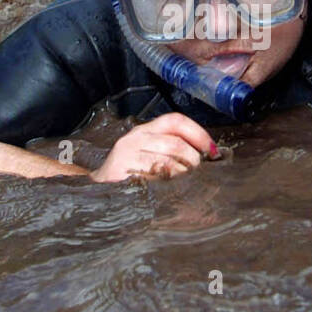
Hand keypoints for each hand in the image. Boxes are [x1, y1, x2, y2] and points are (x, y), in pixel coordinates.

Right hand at [90, 112, 219, 182]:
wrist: (99, 190)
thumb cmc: (131, 174)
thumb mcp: (151, 155)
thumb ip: (174, 151)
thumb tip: (210, 156)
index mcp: (146, 130)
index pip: (176, 120)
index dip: (198, 133)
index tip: (212, 150)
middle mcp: (136, 137)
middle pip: (175, 143)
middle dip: (193, 160)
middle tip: (198, 174)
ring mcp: (127, 153)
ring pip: (167, 160)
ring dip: (183, 175)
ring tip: (185, 184)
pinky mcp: (122, 170)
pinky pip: (154, 176)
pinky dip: (168, 184)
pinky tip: (171, 190)